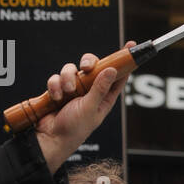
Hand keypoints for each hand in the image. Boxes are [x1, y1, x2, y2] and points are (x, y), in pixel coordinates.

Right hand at [35, 42, 136, 172]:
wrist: (51, 137)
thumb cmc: (75, 128)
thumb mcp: (91, 108)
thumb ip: (100, 88)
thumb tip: (112, 70)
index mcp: (104, 95)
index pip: (118, 75)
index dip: (124, 60)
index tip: (131, 45)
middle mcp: (90, 90)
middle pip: (93, 65)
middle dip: (88, 62)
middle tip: (86, 67)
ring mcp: (73, 89)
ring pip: (71, 69)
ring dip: (67, 79)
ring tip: (67, 93)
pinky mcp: (58, 89)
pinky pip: (56, 78)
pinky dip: (55, 86)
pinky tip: (56, 98)